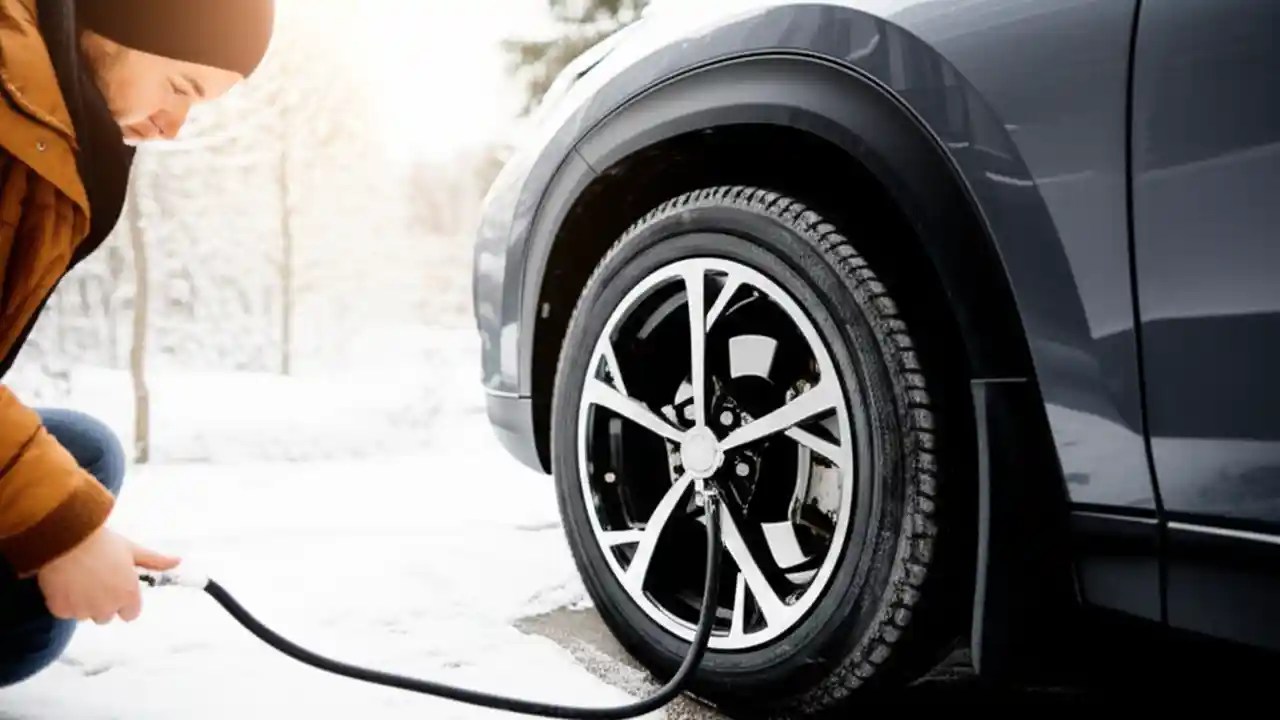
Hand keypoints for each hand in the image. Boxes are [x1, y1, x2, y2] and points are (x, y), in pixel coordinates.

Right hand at [36, 527, 179, 623]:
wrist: (66, 539)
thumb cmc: (102, 543)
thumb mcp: (132, 550)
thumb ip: (156, 561)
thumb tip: (178, 561)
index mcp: (128, 595)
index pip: (131, 614)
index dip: (125, 601)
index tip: (117, 587)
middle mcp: (107, 607)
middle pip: (107, 615)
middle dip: (103, 602)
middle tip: (95, 579)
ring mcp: (83, 611)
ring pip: (85, 614)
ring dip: (83, 602)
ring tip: (79, 577)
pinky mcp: (61, 610)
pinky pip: (65, 611)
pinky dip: (64, 601)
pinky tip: (65, 582)